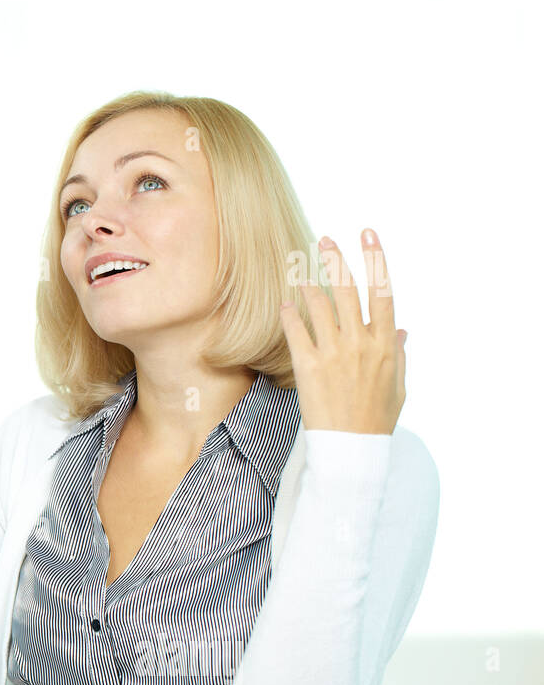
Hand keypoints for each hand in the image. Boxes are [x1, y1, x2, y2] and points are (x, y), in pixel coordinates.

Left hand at [280, 229, 405, 433]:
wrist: (352, 448)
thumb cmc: (376, 418)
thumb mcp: (397, 385)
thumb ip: (397, 353)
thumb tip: (401, 329)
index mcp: (385, 344)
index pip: (383, 291)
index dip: (376, 259)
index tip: (368, 235)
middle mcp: (360, 344)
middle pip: (349, 291)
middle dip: (336, 261)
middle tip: (324, 240)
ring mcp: (334, 354)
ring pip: (320, 307)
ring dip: (310, 284)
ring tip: (300, 267)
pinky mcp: (308, 368)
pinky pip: (296, 332)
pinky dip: (289, 315)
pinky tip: (284, 304)